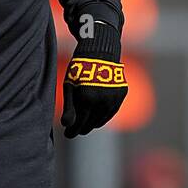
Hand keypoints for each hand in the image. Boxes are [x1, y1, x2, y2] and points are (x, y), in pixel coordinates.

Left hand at [61, 21, 127, 137]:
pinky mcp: (121, 96)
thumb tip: (66, 125)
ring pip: (101, 120)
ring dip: (91, 124)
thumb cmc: (79, 69)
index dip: (72, 131)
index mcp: (87, 99)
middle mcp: (102, 101)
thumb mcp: (70, 86)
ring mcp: (113, 99)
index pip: (79, 123)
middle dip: (80, 129)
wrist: (100, 52)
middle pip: (90, 124)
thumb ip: (69, 107)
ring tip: (83, 124)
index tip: (67, 134)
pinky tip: (95, 117)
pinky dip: (102, 117)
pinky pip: (110, 113)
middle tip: (73, 131)